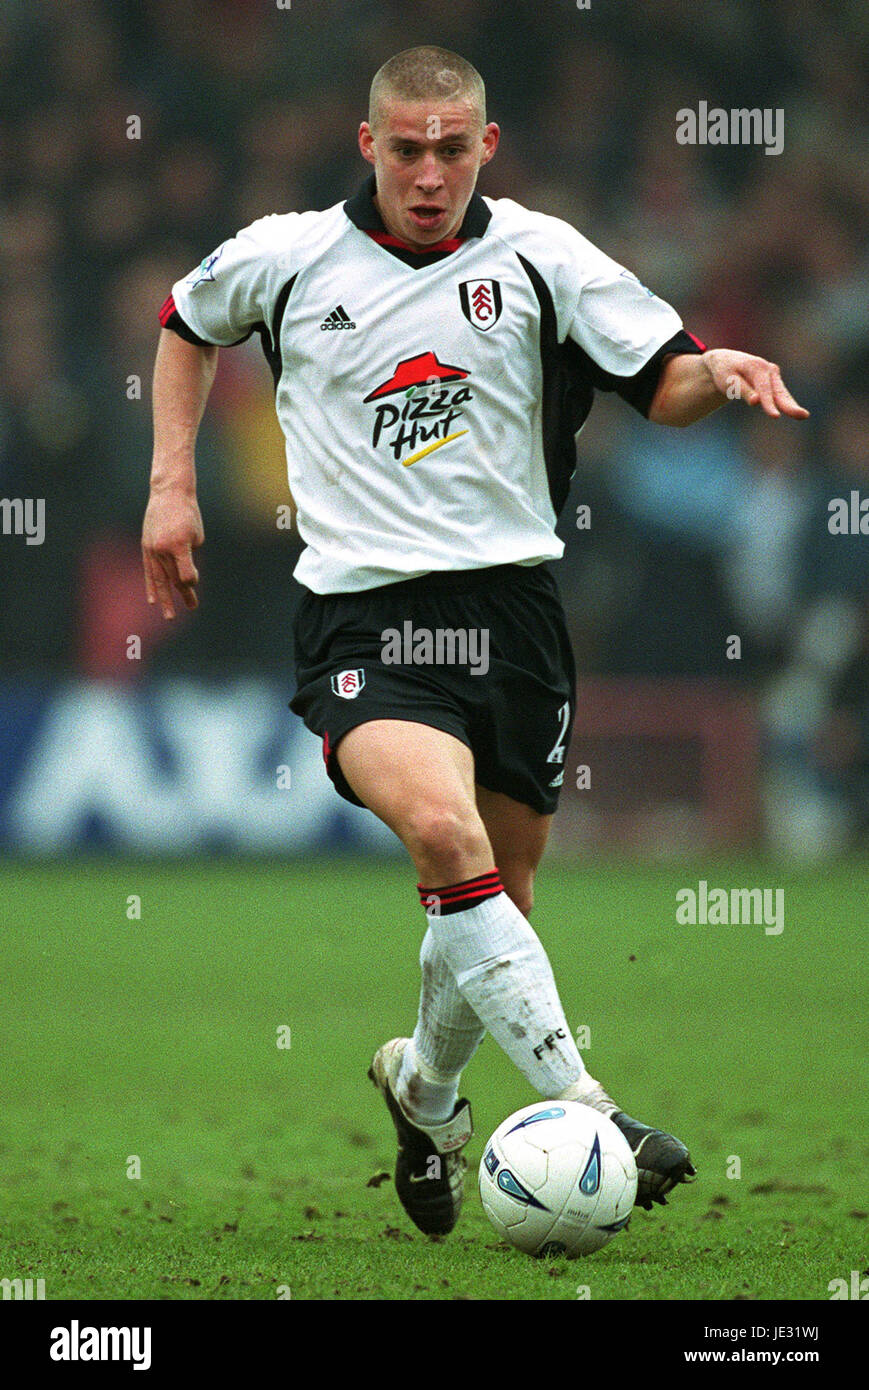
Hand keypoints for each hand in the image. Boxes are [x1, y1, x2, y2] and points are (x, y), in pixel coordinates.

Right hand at [141, 485, 203, 618]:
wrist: (169, 493)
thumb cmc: (188, 513)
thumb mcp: (197, 534)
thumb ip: (190, 557)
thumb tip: (183, 573)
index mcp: (178, 546)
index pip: (185, 575)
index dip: (192, 581)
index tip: (195, 580)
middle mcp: (163, 549)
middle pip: (174, 578)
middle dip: (184, 594)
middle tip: (192, 607)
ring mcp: (152, 549)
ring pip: (160, 579)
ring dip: (165, 598)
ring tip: (169, 616)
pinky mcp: (146, 547)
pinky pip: (149, 571)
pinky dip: (151, 586)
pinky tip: (153, 601)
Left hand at [704, 349, 809, 418]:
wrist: (726, 361)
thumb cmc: (725, 372)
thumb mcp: (728, 381)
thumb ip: (743, 390)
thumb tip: (756, 402)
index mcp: (756, 367)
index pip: (764, 389)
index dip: (769, 404)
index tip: (775, 416)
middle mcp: (768, 369)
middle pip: (779, 391)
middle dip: (789, 405)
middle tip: (803, 415)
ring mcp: (773, 374)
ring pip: (782, 393)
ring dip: (791, 405)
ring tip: (803, 416)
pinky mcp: (774, 381)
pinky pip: (780, 394)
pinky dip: (787, 403)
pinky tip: (796, 412)